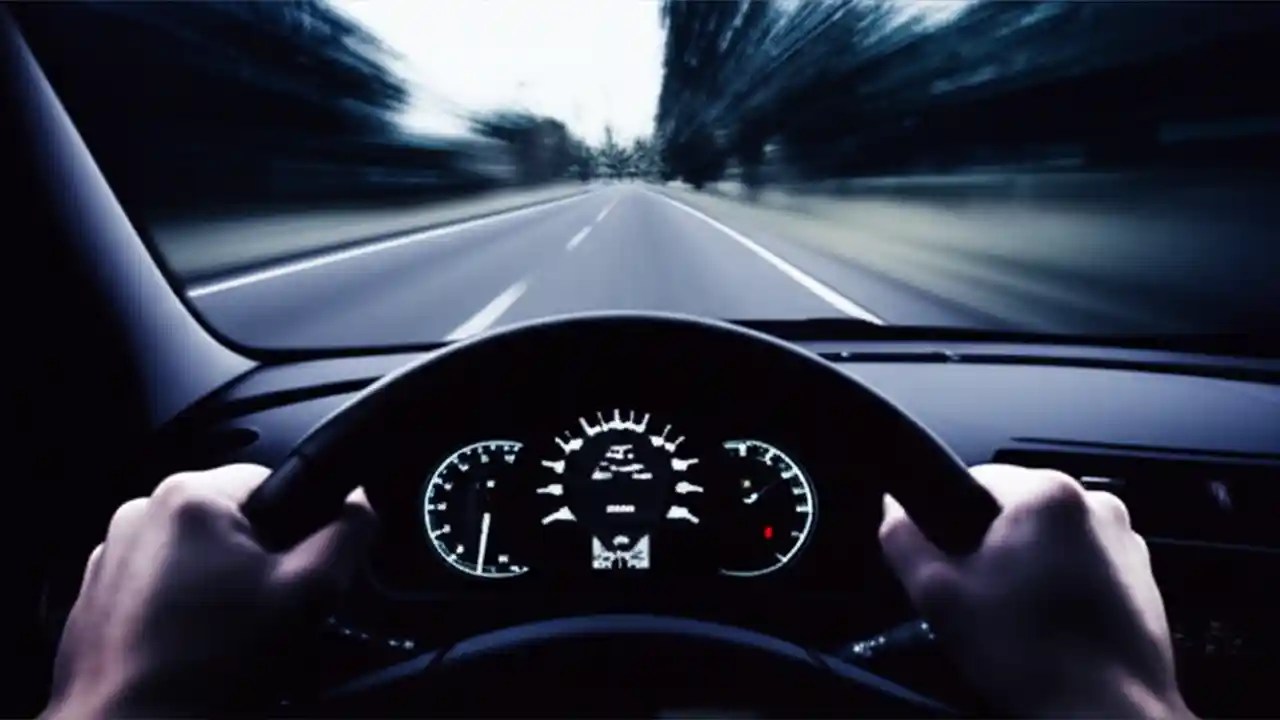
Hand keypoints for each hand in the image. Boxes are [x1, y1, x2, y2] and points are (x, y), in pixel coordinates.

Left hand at [43, 464, 375, 717]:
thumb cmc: (207, 668)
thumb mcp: (308, 595)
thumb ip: (347, 536)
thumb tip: (360, 508)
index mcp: (189, 497)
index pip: (274, 482)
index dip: (301, 529)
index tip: (297, 573)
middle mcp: (140, 516)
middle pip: (236, 522)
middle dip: (259, 563)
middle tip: (266, 614)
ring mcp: (110, 558)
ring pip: (198, 557)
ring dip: (221, 587)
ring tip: (227, 638)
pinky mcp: (98, 597)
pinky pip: (161, 587)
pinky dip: (184, 611)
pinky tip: (195, 649)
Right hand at [879, 464, 1191, 718]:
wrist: (1106, 716)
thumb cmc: (1031, 658)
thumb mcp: (939, 597)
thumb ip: (903, 541)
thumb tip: (893, 510)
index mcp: (1047, 495)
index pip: (975, 479)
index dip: (951, 524)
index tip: (953, 566)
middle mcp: (1097, 504)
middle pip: (1015, 510)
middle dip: (993, 547)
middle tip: (982, 599)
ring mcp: (1126, 541)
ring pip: (1049, 538)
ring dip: (1029, 566)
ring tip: (1020, 618)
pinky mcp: (1142, 575)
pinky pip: (1083, 563)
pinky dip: (1062, 585)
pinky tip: (1051, 626)